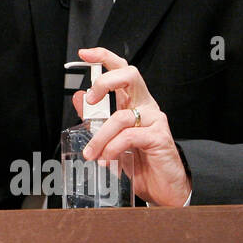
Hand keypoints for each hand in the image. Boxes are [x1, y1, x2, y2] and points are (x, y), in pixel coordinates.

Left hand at [74, 47, 191, 206]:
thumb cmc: (140, 164)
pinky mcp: (159, 137)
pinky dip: (113, 147)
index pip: (122, 71)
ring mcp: (155, 120)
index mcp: (134, 103)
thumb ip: (96, 119)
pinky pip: (130, 136)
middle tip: (91, 99)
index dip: (104, 58)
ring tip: (92, 154)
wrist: (164, 190)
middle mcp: (146, 106)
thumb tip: (78, 98)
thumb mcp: (111, 139)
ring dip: (100, 137)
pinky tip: (107, 159)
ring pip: (120, 116)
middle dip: (105, 81)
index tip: (85, 53)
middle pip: (130, 75)